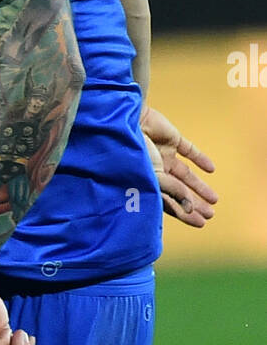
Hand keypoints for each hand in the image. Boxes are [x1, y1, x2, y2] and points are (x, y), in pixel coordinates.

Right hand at [140, 105, 217, 227]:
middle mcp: (155, 171)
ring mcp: (163, 155)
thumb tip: (190, 208)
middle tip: (210, 214)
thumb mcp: (154, 177)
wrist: (129, 122)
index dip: (184, 213)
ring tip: (214, 199)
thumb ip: (174, 190)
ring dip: (199, 186)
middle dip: (194, 203)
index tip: (200, 222)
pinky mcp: (171, 139)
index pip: (168, 202)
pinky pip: (189, 151)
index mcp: (147, 182)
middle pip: (178, 191)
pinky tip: (211, 170)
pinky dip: (200, 160)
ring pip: (186, 174)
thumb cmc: (134, 152)